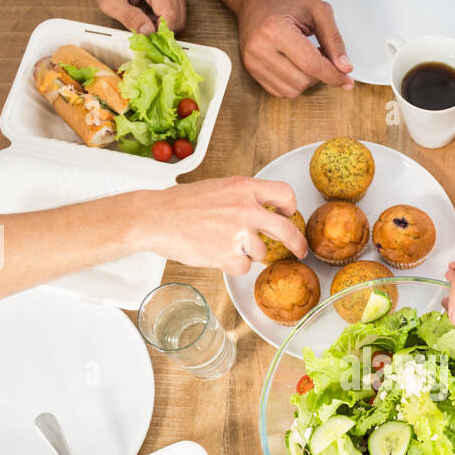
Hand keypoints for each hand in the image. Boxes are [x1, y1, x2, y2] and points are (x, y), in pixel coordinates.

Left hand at [91, 0, 186, 33]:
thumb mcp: (110, 2)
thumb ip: (129, 18)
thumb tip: (149, 33)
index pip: (170, 17)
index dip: (158, 32)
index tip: (142, 34)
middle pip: (177, 20)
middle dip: (160, 30)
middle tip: (140, 24)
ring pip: (180, 19)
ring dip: (162, 25)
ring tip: (144, 16)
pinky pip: (178, 14)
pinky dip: (165, 20)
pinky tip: (151, 13)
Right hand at [132, 176, 307, 273]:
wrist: (155, 218)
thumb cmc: (180, 204)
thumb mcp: (217, 188)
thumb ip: (241, 197)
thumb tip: (262, 210)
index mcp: (243, 187)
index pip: (284, 194)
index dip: (290, 207)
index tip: (289, 215)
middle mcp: (245, 209)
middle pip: (286, 229)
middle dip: (297, 243)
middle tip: (299, 250)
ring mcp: (238, 233)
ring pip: (260, 252)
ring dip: (246, 252)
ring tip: (221, 243)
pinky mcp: (228, 255)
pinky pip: (243, 267)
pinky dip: (232, 265)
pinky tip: (215, 253)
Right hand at [236, 0, 353, 96]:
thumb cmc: (285, 0)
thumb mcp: (318, 11)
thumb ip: (334, 40)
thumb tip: (345, 69)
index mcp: (275, 29)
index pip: (312, 65)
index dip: (334, 75)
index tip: (347, 79)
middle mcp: (260, 48)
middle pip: (303, 81)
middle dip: (320, 74)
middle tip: (322, 54)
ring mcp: (252, 61)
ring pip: (292, 91)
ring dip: (307, 80)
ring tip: (307, 57)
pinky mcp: (250, 70)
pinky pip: (280, 91)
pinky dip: (294, 83)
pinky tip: (295, 64)